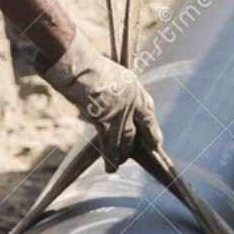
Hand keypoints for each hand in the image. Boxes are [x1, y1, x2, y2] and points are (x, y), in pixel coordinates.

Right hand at [39, 27, 162, 168]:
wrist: (76, 66)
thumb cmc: (89, 66)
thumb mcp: (114, 74)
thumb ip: (123, 91)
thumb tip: (123, 105)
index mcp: (135, 90)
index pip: (149, 115)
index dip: (153, 132)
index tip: (157, 144)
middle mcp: (131, 103)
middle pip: (136, 132)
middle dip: (135, 147)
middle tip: (132, 157)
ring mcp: (118, 113)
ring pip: (123, 142)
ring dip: (120, 155)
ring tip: (116, 166)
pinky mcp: (103, 121)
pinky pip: (108, 144)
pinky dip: (108, 156)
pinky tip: (109, 166)